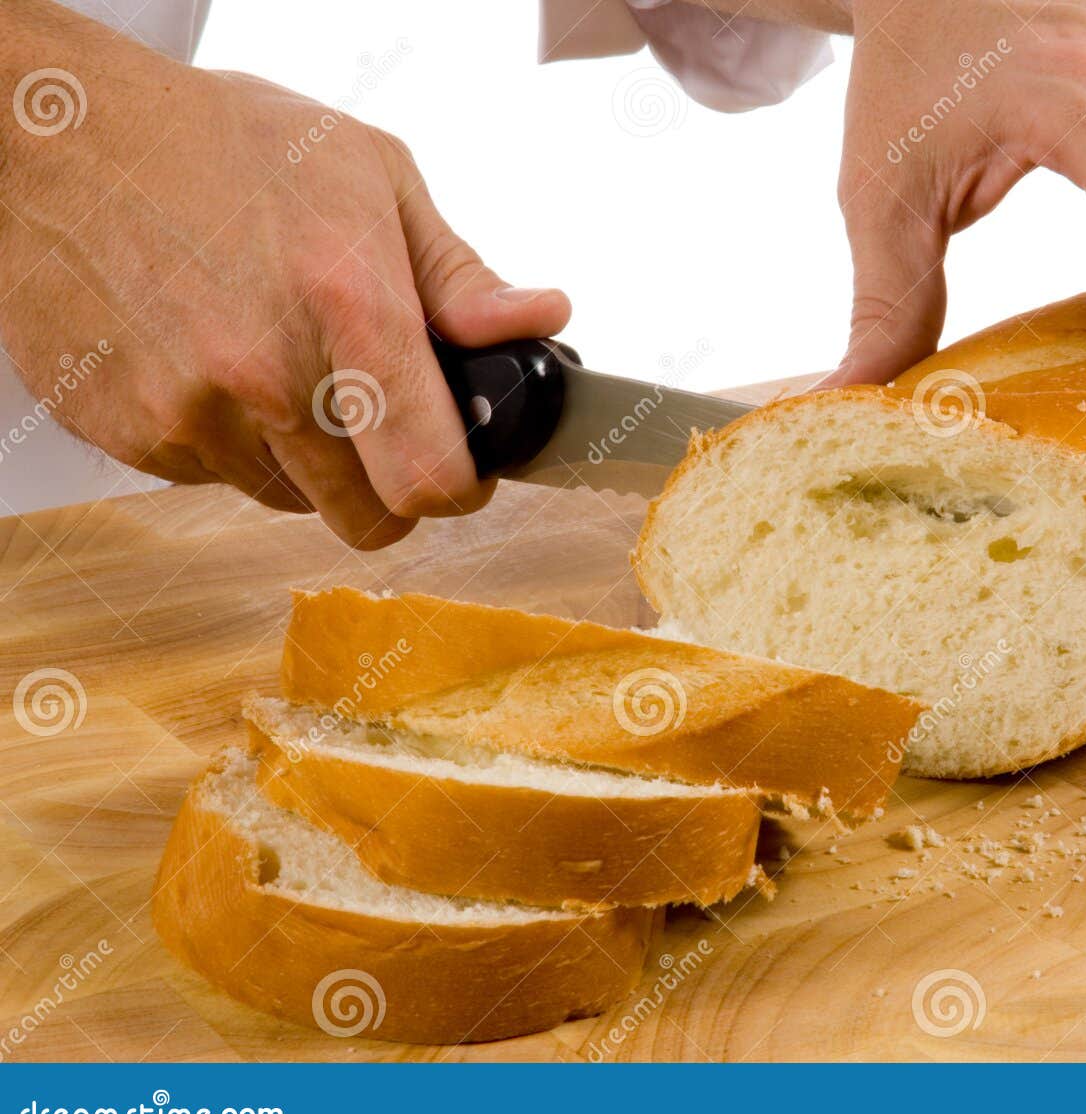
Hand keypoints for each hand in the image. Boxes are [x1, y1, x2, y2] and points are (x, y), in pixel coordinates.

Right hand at [0, 1, 567, 545]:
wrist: (59, 136)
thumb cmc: (222, 143)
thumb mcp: (372, 177)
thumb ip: (462, 276)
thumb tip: (541, 320)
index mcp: (350, 311)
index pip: (431, 479)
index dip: (461, 489)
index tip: (462, 468)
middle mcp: (269, 377)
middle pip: (366, 520)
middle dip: (389, 486)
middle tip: (381, 424)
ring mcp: (190, 414)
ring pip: (291, 501)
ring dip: (306, 460)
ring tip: (282, 363)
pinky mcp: (127, 433)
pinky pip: (213, 477)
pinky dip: (230, 440)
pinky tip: (212, 361)